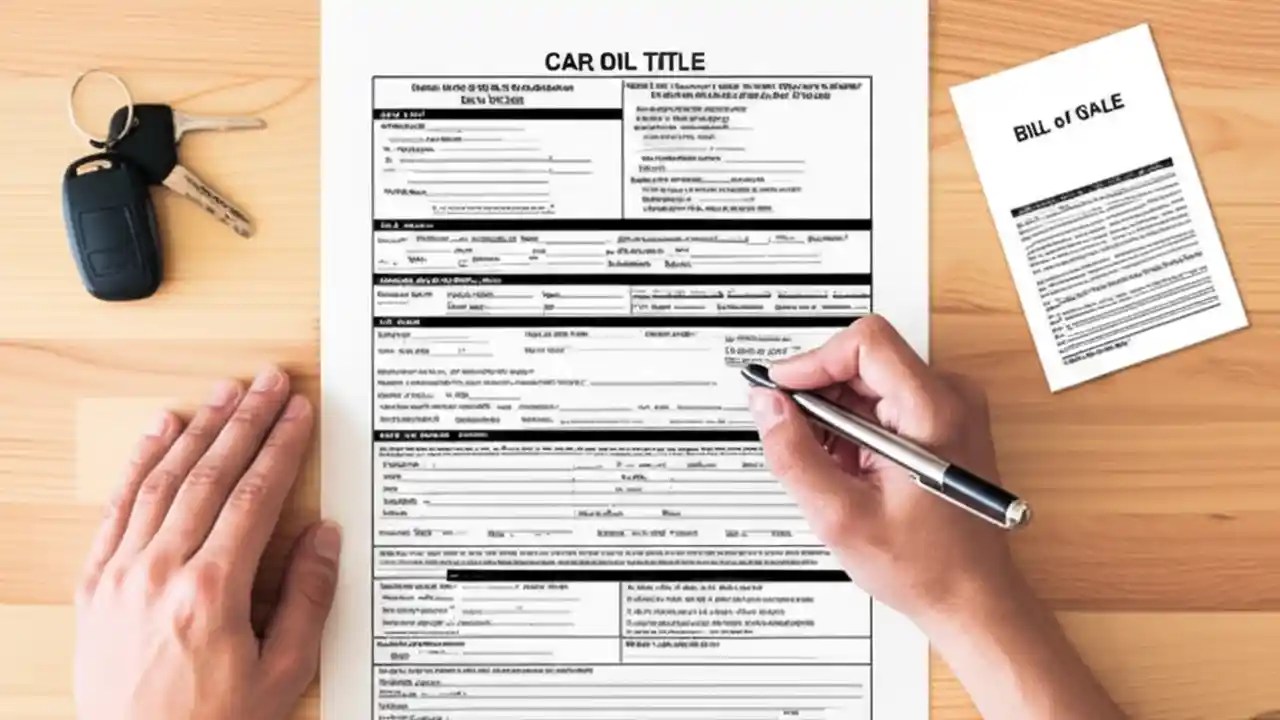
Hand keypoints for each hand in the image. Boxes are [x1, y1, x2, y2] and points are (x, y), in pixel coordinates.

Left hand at [74, 367, 340, 719]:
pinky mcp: (95, 584)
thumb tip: (324, 538)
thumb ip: (307, 599)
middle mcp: (160, 573)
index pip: (254, 497)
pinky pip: (118, 508)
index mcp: (212, 592)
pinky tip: (159, 432)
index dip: (281, 448)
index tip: (297, 414)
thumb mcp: (282, 674)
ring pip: (163, 481)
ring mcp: (121, 575)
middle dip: (246, 422)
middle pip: (210, 475)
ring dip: (199, 430)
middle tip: (270, 383)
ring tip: (225, 393)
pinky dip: (139, 463)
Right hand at [749, 317, 1125, 719]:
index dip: (813, 362)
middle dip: (818, 395)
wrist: (971, 599)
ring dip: (832, 417)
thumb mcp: (841, 516)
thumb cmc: (927, 565)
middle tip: (793, 436)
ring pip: (867, 382)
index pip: (865, 343)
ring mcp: (947, 411)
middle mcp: (948, 400)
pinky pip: (881, 405)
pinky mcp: (940, 426)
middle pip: (863, 359)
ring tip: (826, 467)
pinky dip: (851, 430)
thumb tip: (766, 406)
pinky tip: (847, 471)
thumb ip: (795, 455)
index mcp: (933, 411)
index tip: (780, 389)